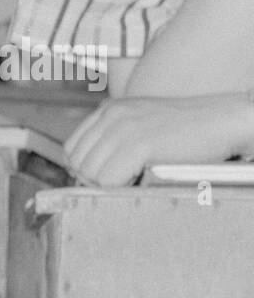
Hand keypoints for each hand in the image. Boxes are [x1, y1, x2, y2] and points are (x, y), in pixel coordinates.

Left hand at [64, 93, 253, 185]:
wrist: (225, 121)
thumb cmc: (186, 132)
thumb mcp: (141, 126)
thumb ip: (112, 141)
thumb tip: (81, 173)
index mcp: (109, 109)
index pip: (72, 149)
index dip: (86, 169)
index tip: (109, 176)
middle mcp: (111, 115)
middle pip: (76, 163)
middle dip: (94, 180)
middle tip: (124, 181)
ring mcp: (124, 128)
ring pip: (89, 174)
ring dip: (109, 185)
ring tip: (136, 178)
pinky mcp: (139, 144)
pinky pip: (108, 181)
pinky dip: (122, 188)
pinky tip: (142, 179)